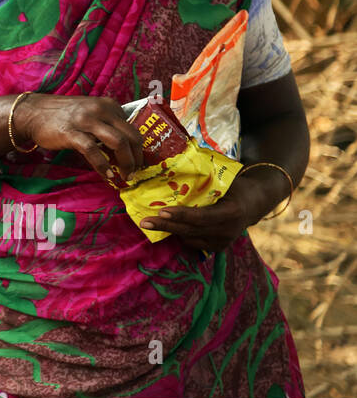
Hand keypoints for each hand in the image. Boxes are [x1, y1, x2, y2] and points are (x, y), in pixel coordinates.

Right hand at [15, 93, 144, 183]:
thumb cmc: (63, 116)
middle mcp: (100, 110)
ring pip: (118, 142)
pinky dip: (103, 166)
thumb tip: (124, 151)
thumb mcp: (90, 114)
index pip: (133, 128)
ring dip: (126, 163)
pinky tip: (107, 175)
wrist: (32, 112)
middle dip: (136, 158)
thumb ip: (107, 126)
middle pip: (131, 136)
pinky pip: (94, 151)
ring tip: (124, 176)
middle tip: (134, 172)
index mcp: (108, 105)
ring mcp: (86, 120)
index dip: (138, 149)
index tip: (136, 163)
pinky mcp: (71, 132)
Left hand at [140, 168, 281, 251]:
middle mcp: (228, 230)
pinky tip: (165, 225)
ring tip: (147, 223)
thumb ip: (206, 174)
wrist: (254, 202)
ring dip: (168, 230)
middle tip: (143, 222)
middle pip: (191, 230)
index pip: (202, 217)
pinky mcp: (218, 246)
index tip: (162, 212)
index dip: (181, 215)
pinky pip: (194, 242)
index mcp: (231, 212)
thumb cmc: (235, 185)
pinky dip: (179, 234)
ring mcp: (223, 241)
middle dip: (166, 226)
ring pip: (190, 238)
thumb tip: (179, 151)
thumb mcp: (225, 178)